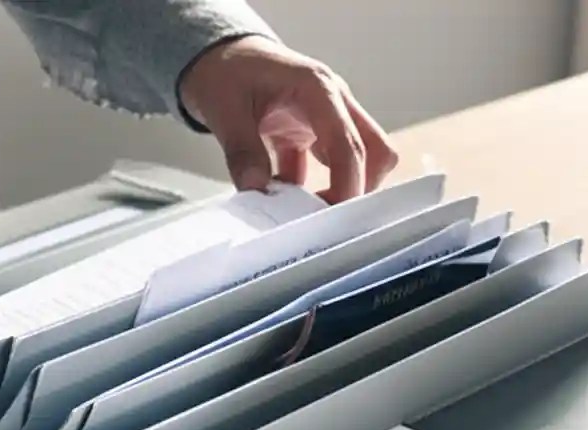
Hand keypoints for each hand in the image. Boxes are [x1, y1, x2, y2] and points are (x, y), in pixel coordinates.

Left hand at [179, 35, 398, 202]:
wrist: (214, 53)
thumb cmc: (224, 69)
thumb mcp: (224, 108)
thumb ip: (242, 150)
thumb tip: (257, 190)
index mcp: (317, 89)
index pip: (349, 143)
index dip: (347, 185)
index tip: (331, 217)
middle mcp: (332, 102)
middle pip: (373, 151)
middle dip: (357, 188)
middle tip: (325, 219)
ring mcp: (325, 118)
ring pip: (356, 159)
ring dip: (337, 188)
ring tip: (302, 214)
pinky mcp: (311, 132)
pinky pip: (325, 166)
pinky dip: (310, 188)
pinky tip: (282, 200)